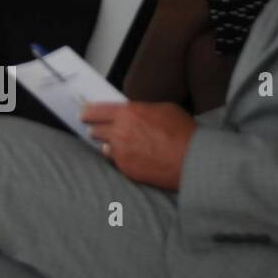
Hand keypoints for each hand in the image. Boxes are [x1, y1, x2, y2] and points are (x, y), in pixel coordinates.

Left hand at [81, 101, 196, 189]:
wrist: (193, 161)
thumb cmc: (184, 133)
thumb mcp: (163, 109)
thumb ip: (141, 109)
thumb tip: (133, 112)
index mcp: (128, 113)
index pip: (97, 110)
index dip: (88, 111)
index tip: (83, 113)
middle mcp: (120, 132)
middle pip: (95, 129)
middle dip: (95, 128)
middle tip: (95, 129)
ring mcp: (121, 152)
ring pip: (104, 147)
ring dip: (107, 145)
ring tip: (115, 145)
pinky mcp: (126, 169)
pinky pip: (116, 162)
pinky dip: (120, 159)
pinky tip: (129, 158)